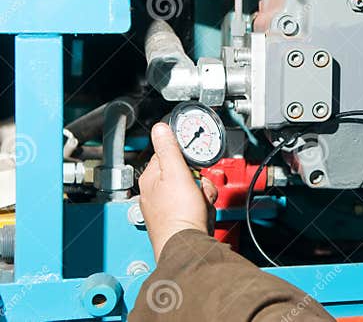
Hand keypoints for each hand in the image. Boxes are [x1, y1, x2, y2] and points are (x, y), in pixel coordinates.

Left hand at [139, 123, 217, 261]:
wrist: (188, 244)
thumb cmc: (178, 213)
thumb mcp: (176, 173)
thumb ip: (168, 149)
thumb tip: (159, 128)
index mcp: (151, 178)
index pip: (168, 155)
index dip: (184, 157)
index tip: (194, 161)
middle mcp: (155, 192)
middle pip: (182, 172)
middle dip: (197, 178)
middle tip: (198, 186)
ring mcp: (166, 206)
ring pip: (191, 188)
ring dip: (202, 192)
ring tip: (201, 201)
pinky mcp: (178, 218)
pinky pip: (194, 203)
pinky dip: (202, 205)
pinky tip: (202, 210)